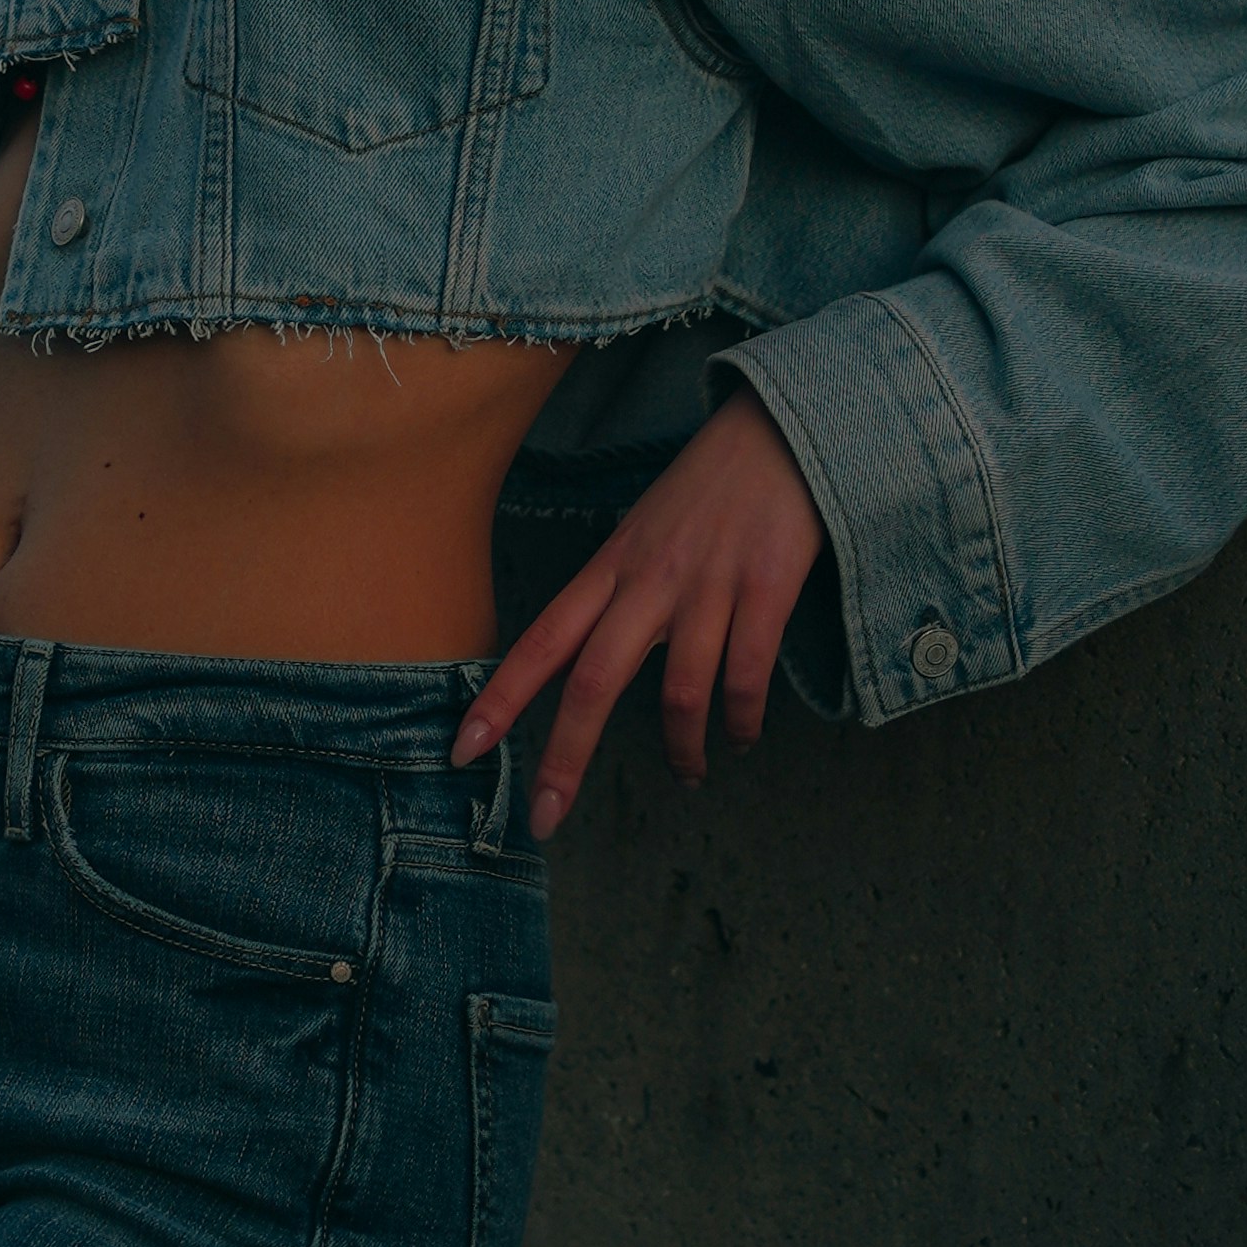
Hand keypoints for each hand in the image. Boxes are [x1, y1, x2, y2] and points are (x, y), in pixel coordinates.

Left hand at [451, 389, 826, 837]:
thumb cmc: (709, 487)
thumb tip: (586, 665)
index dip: (499, 698)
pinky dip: (741, 718)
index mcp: (610, 567)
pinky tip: (740, 737)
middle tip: (545, 817)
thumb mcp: (643, 534)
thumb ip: (617, 597)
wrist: (783, 428)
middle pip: (593, 681)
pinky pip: (746, 674)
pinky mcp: (765, 588)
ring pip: (679, 691)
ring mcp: (707, 585)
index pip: (541, 640)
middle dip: (564, 756)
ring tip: (690, 774)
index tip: (462, 749)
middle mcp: (648, 581)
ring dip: (682, 748)